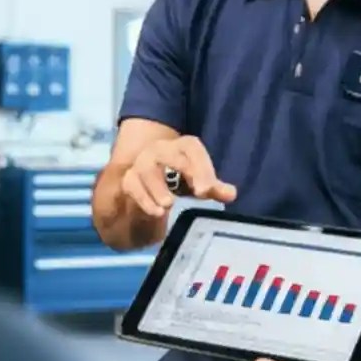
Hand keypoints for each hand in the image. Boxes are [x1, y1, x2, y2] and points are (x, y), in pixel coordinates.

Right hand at [120, 136, 236, 218]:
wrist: (148, 187)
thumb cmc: (179, 180)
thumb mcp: (199, 184)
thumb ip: (214, 188)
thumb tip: (231, 194)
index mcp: (182, 147)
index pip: (191, 149)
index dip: (201, 168)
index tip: (207, 191)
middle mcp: (160, 150)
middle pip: (168, 154)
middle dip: (184, 170)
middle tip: (200, 193)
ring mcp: (142, 163)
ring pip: (147, 169)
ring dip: (158, 188)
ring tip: (169, 204)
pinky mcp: (130, 179)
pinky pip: (133, 185)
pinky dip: (144, 199)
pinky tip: (157, 213)